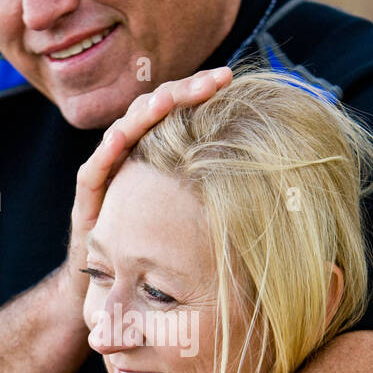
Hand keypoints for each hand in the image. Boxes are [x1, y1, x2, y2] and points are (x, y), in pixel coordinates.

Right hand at [56, 66, 232, 308]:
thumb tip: (284, 180)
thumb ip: (231, 198)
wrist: (115, 295)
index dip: (199, 90)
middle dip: (181, 92)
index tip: (228, 78)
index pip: (177, 110)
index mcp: (160, 155)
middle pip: (152, 110)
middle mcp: (133, 157)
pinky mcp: (88, 202)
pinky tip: (120, 139)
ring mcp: (109, 176)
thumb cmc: (168, 256)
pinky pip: (95, 171)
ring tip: (168, 100)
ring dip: (146, 113)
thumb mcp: (207, 220)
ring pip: (124, 131)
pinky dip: (107, 152)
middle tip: (213, 80)